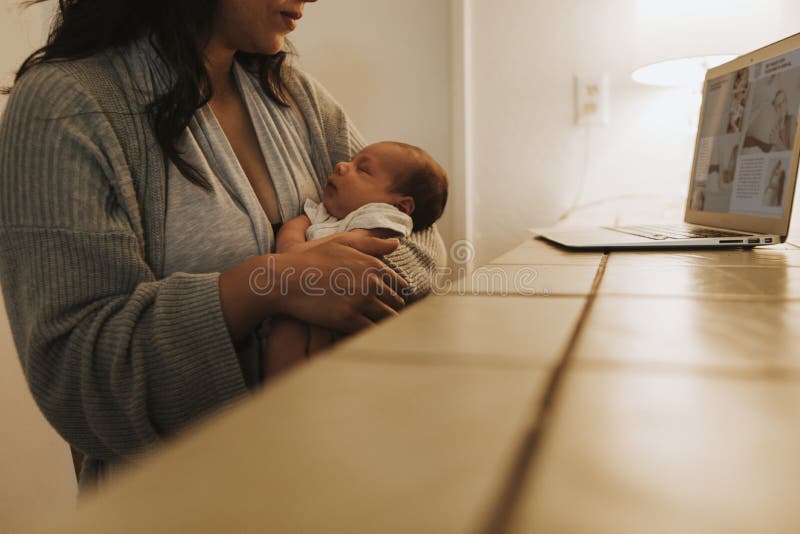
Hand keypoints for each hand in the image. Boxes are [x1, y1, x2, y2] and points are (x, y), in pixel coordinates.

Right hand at [271, 235, 408, 332]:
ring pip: (388, 319)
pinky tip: (367, 336)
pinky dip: (373, 334)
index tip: (388, 301)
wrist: (285, 279)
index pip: (400, 285)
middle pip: (397, 304)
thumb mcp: (342, 243)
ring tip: (378, 328)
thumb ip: (371, 243)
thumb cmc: (312, 259)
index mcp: (373, 265)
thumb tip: (396, 243)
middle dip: (392, 310)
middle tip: (383, 317)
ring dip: (385, 325)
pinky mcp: (347, 320)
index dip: (396, 294)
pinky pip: (372, 331)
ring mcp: (360, 302)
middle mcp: (371, 283)